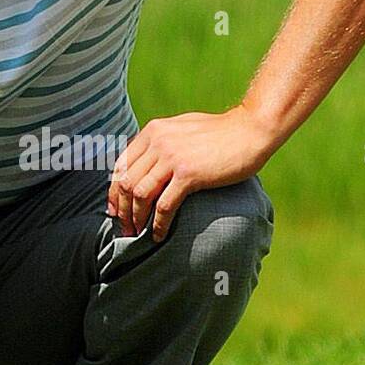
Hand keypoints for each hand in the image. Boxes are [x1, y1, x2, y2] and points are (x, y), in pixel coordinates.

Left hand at [107, 105, 277, 240]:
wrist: (250, 131)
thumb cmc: (220, 133)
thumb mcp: (182, 128)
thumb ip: (162, 141)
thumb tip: (147, 162)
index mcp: (153, 132)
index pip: (121, 165)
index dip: (114, 191)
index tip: (115, 210)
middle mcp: (158, 143)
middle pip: (126, 182)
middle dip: (121, 209)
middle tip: (124, 228)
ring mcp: (172, 158)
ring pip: (141, 195)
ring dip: (136, 219)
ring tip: (137, 234)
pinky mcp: (189, 174)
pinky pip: (165, 206)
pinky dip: (158, 224)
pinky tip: (159, 235)